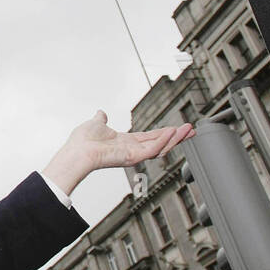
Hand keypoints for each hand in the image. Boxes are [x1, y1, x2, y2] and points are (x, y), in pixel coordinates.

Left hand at [42, 111, 195, 196]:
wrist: (76, 151)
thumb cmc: (82, 141)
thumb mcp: (95, 124)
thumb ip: (101, 119)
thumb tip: (100, 113)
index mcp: (125, 142)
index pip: (150, 137)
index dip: (165, 133)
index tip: (178, 128)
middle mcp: (131, 149)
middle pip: (160, 143)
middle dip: (177, 136)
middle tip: (192, 130)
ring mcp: (133, 154)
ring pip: (160, 147)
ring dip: (175, 138)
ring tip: (188, 130)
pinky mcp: (132, 157)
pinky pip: (152, 150)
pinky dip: (163, 141)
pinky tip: (173, 132)